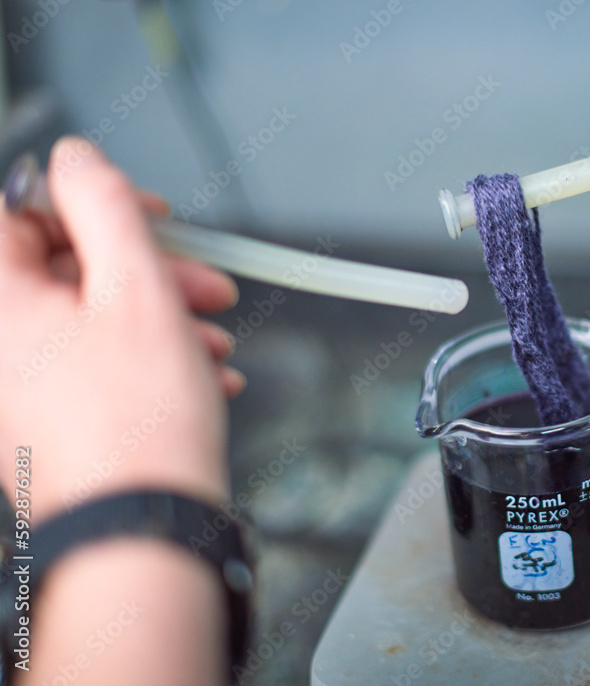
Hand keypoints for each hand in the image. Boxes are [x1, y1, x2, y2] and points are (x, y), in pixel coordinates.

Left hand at [0, 137, 242, 522]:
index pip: (18, 212)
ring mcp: (16, 388)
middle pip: (64, 270)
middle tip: (201, 284)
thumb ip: (103, 206)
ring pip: (87, 320)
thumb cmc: (138, 426)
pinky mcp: (45, 420)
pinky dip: (147, 360)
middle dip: (146, 271)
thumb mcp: (137, 288)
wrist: (142, 528)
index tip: (142, 214)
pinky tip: (199, 373)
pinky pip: (91, 366)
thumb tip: (75, 159)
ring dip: (158, 319)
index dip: (87, 201)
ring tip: (210, 340)